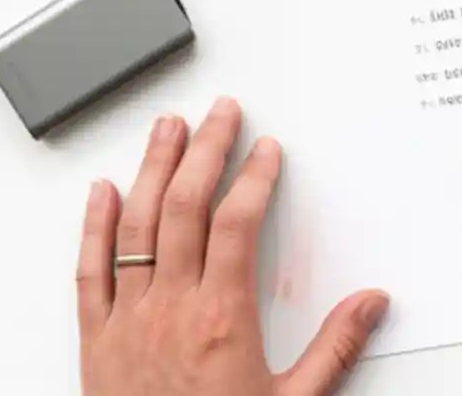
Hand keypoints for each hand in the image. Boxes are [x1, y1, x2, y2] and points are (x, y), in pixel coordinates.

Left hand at [77, 97, 388, 395]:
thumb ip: (335, 348)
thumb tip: (373, 303)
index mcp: (222, 317)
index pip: (237, 223)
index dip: (253, 178)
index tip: (266, 150)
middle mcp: (170, 307)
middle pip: (184, 206)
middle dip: (205, 150)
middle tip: (221, 112)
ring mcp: (127, 319)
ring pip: (135, 225)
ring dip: (151, 168)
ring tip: (166, 128)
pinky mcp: (95, 340)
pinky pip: (89, 270)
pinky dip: (93, 226)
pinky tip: (100, 192)